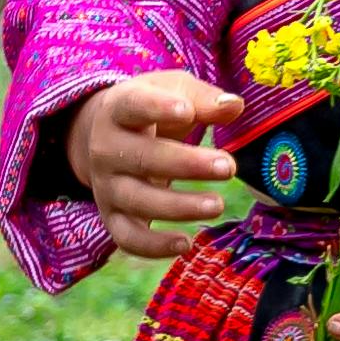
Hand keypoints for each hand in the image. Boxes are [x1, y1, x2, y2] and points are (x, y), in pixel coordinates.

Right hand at [67, 76, 251, 244]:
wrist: (108, 137)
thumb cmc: (153, 109)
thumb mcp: (174, 94)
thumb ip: (203, 100)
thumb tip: (234, 106)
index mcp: (119, 109)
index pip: (133, 106)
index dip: (157, 108)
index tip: (187, 112)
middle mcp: (105, 149)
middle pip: (142, 158)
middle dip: (186, 165)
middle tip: (228, 167)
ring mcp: (106, 186)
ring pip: (137, 200)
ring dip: (178, 206)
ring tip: (217, 205)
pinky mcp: (112, 216)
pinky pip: (127, 237)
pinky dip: (154, 246)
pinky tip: (187, 243)